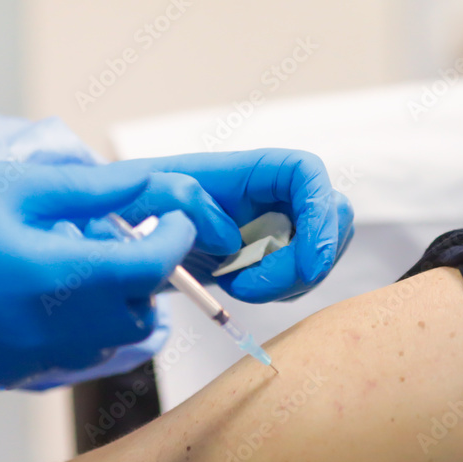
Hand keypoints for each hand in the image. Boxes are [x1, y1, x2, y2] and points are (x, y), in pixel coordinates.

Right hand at [0, 159, 195, 387]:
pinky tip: (44, 293)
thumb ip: (87, 191)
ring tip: (82, 262)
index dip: (177, 240)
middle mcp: (55, 331)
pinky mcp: (5, 376)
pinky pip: (69, 355)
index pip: (154, 268)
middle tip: (124, 235)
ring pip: (108, 339)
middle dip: (147, 273)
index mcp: (60, 277)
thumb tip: (146, 186)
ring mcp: (30, 361)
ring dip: (114, 302)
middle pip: (139, 310)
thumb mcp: (6, 184)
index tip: (174, 219)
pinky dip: (78, 326)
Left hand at [113, 149, 353, 302]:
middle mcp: (273, 193)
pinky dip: (281, 292)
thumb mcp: (144, 196)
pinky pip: (303, 277)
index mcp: (248, 170)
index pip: (305, 173)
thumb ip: (181, 200)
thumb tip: (230, 235)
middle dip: (305, 262)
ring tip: (233, 284)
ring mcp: (280, 224)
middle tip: (249, 288)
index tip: (310, 265)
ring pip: (322, 252)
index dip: (321, 214)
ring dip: (288, 282)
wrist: (130, 240)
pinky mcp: (275, 256)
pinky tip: (239, 287)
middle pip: (332, 216)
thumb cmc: (135, 207)